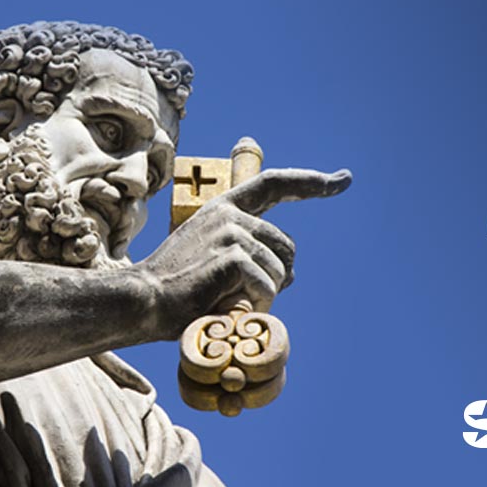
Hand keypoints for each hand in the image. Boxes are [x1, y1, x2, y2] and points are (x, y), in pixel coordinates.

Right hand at [137, 168, 350, 338]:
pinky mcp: (232, 255)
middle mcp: (229, 214)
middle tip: (245, 296)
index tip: (342, 180)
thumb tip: (291, 271)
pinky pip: (267, 286)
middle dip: (278, 277)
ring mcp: (230, 232)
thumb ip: (248, 253)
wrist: (144, 302)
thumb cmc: (179, 291)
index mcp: (224, 209)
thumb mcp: (213, 259)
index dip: (310, 182)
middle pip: (288, 246)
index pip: (273, 184)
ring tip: (227, 300)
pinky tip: (228, 306)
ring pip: (280, 270)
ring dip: (263, 295)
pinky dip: (255, 304)